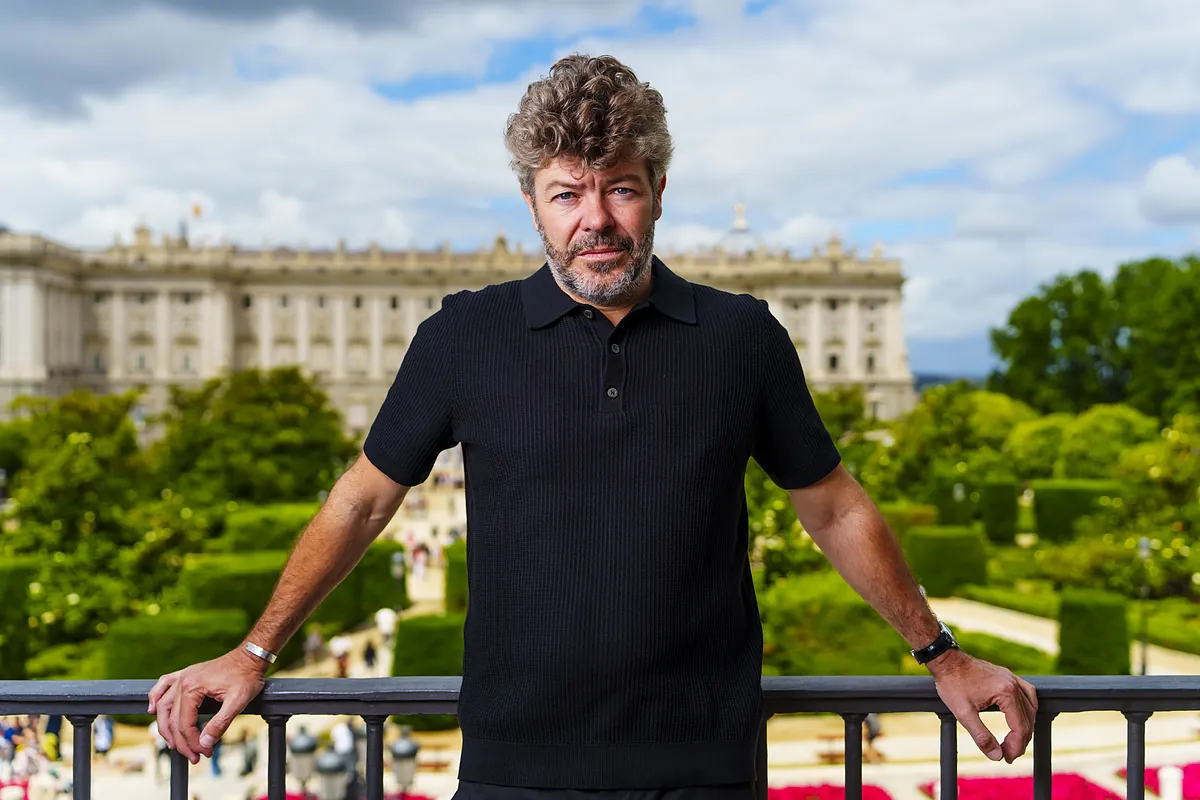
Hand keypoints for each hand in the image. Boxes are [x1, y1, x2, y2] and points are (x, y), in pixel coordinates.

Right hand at [147, 646, 267, 763]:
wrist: (251, 656)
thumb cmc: (246, 676)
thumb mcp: (238, 702)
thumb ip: (220, 724)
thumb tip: (205, 743)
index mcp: (192, 688)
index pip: (185, 724)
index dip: (193, 742)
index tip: (204, 753)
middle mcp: (183, 681)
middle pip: (173, 719)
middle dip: (182, 741)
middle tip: (193, 756)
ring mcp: (184, 676)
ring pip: (163, 705)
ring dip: (165, 726)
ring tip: (172, 743)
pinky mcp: (188, 674)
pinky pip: (164, 685)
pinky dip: (156, 697)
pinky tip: (152, 709)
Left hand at [930, 650, 1037, 762]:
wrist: (946, 660)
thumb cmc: (952, 683)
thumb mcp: (963, 714)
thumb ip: (981, 736)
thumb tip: (997, 756)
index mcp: (1006, 693)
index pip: (1021, 727)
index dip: (1015, 747)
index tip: (1006, 758)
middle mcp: (1013, 684)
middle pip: (1028, 719)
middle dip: (1020, 740)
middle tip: (1008, 754)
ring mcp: (1012, 678)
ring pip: (1031, 708)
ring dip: (1026, 726)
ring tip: (1014, 741)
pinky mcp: (1008, 675)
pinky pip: (1028, 693)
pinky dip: (1028, 709)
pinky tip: (1023, 716)